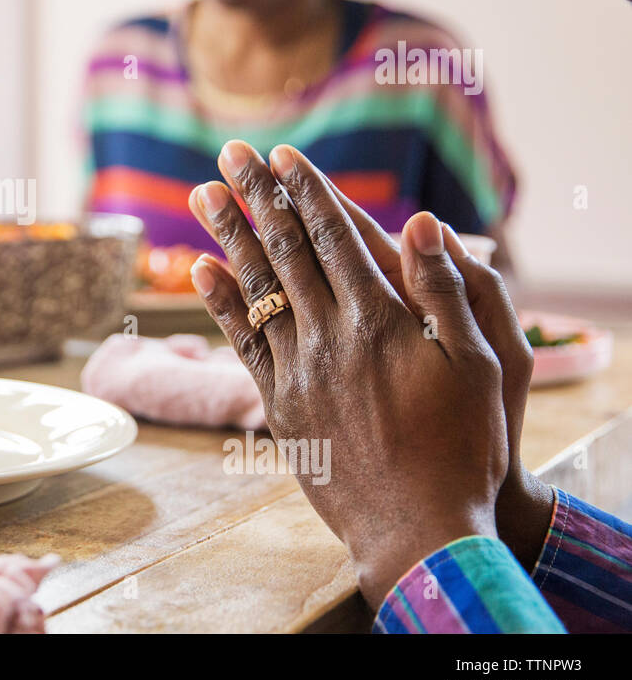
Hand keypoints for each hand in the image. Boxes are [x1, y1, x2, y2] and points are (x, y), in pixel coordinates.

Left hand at [187, 141, 508, 608]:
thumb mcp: (478, 362)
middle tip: (230, 150)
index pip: (335, 238)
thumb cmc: (463, 445)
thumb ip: (445, 288)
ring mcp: (297, 371)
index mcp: (380, 320)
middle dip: (257, 195)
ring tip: (203, 193)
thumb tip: (417, 222)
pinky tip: (201, 270)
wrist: (419, 528)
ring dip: (228, 236)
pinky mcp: (279, 406)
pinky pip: (241, 344)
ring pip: (255, 289)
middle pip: (286, 251)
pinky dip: (221, 303)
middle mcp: (330, 337)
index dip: (307, 192)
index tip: (283, 155)